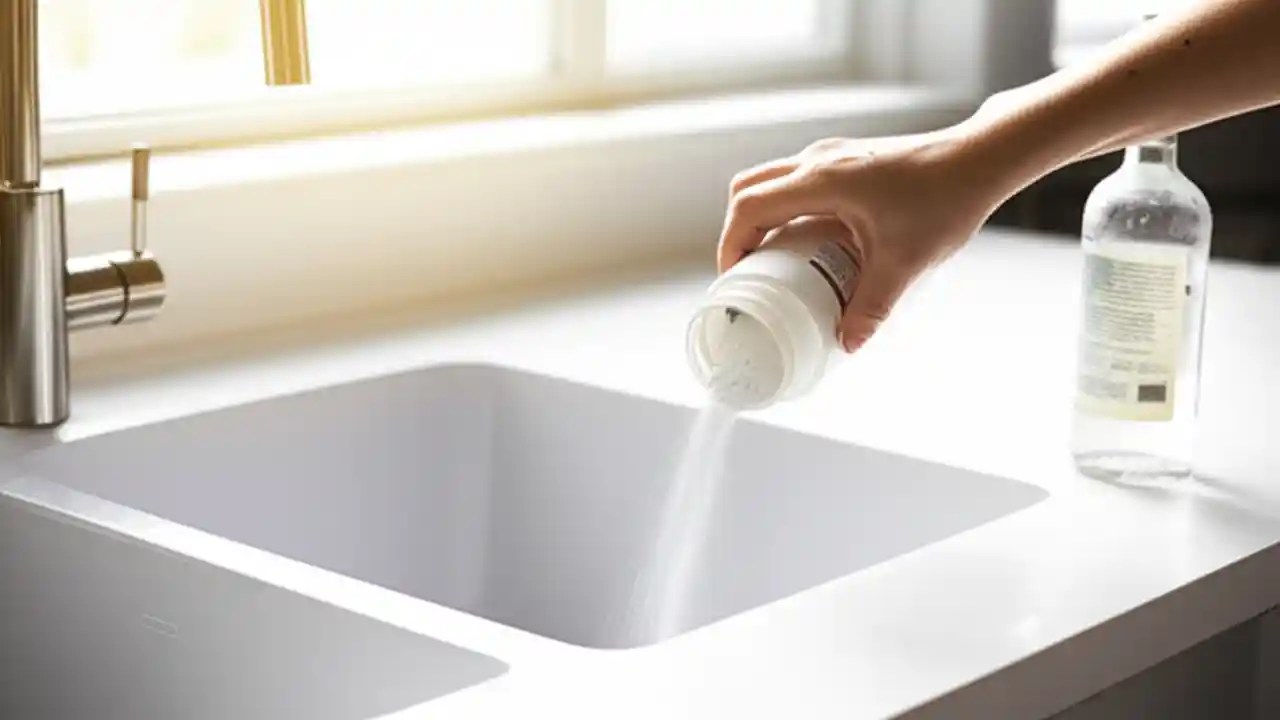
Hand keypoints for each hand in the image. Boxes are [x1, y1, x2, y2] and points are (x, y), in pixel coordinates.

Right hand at [719, 125, 1001, 351]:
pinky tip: (816, 240)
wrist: (983, 158)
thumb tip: (848, 344)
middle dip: (739, 230)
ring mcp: (834, 154)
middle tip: (750, 269)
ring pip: (773, 180)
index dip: (732, 244)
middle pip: (748, 188)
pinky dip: (790, 208)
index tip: (736, 278)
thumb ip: (873, 307)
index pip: (749, 207)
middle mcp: (819, 160)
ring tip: (780, 259)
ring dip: (765, 217)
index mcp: (821, 181)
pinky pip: (799, 180)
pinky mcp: (849, 158)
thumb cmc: (946, 198)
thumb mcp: (905, 263)